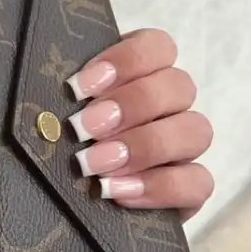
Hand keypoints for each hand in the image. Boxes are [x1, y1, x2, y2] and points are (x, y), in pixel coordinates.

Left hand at [66, 28, 213, 219]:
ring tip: (96, 163)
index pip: (158, 46)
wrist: (59, 205)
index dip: (127, 60)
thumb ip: (63, 92)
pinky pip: (199, 183)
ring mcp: (184, 146)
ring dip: (146, 145)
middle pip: (179, 86)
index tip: (79, 86)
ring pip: (197, 130)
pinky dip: (160, 186)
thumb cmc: (54, 141)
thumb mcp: (55, 108)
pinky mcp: (190, 188)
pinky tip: (118, 190)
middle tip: (82, 128)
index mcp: (141, 72)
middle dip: (130, 105)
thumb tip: (51, 89)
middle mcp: (170, 104)